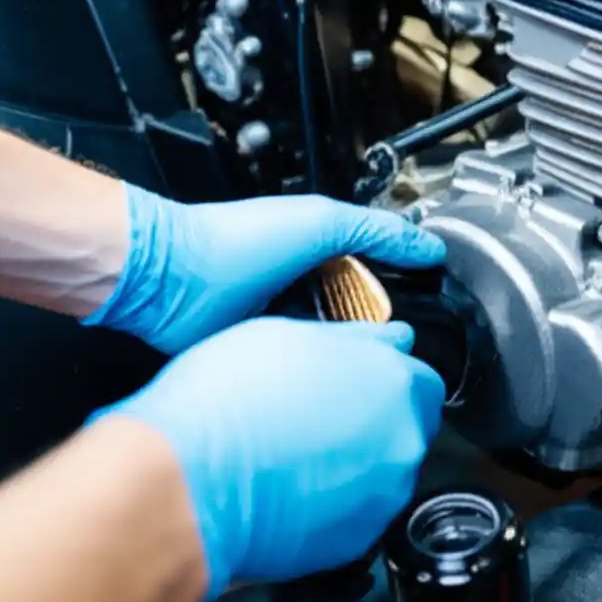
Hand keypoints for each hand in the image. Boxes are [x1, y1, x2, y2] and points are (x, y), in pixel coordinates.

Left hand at [83, 185, 445, 352]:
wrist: (171, 278)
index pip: (377, 270)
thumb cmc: (234, 241)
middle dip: (380, 329)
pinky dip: (316, 370)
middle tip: (403, 346)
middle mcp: (302, 286)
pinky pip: (301, 365)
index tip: (431, 305)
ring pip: (333, 342)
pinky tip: (331, 378)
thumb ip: (379, 232)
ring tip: (373, 367)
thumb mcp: (322, 222)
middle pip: (358, 313)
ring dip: (349, 353)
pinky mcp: (261, 351)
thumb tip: (428, 247)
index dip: (404, 287)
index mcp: (320, 250)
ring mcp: (281, 320)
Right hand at [92, 317, 444, 597]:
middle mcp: (402, 444)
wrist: (184, 484)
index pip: (423, 380)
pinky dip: (334, 502)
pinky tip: (290, 486)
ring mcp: (382, 499)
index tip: (359, 380)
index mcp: (394, 385)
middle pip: (407, 428)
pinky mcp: (354, 543)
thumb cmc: (222, 404)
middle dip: (375, 420)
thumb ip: (355, 338)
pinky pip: (357, 514)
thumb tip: (390, 338)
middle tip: (318, 414)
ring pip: (383, 473)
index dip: (387, 377)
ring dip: (355, 462)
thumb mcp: (288, 335)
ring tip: (295, 451)